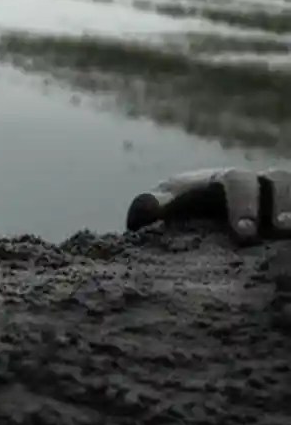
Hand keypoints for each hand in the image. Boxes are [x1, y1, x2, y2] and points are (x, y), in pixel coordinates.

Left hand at [126, 168, 290, 244]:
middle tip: (280, 229)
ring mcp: (274, 200)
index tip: (244, 231)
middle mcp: (256, 184)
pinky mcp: (280, 215)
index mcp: (223, 180)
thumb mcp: (165, 206)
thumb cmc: (177, 210)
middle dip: (282, 203)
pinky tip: (290, 245)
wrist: (191, 222)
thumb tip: (147, 206)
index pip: (237, 181)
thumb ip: (152, 206)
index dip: (245, 202)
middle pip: (278, 181)